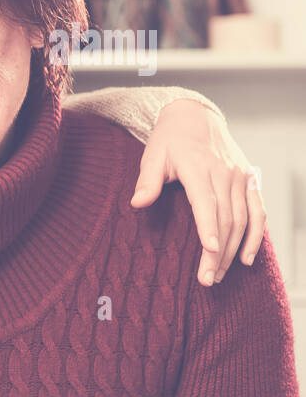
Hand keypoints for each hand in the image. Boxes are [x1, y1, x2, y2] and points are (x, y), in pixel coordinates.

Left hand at [131, 98, 264, 286]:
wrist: (195, 116)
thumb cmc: (168, 140)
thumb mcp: (152, 155)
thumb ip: (146, 181)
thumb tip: (137, 204)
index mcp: (198, 167)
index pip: (206, 202)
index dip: (209, 227)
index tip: (210, 251)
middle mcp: (224, 173)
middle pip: (225, 218)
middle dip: (217, 251)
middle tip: (206, 279)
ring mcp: (240, 177)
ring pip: (242, 219)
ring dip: (232, 250)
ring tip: (218, 275)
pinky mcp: (250, 180)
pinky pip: (258, 211)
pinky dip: (255, 235)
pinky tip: (246, 258)